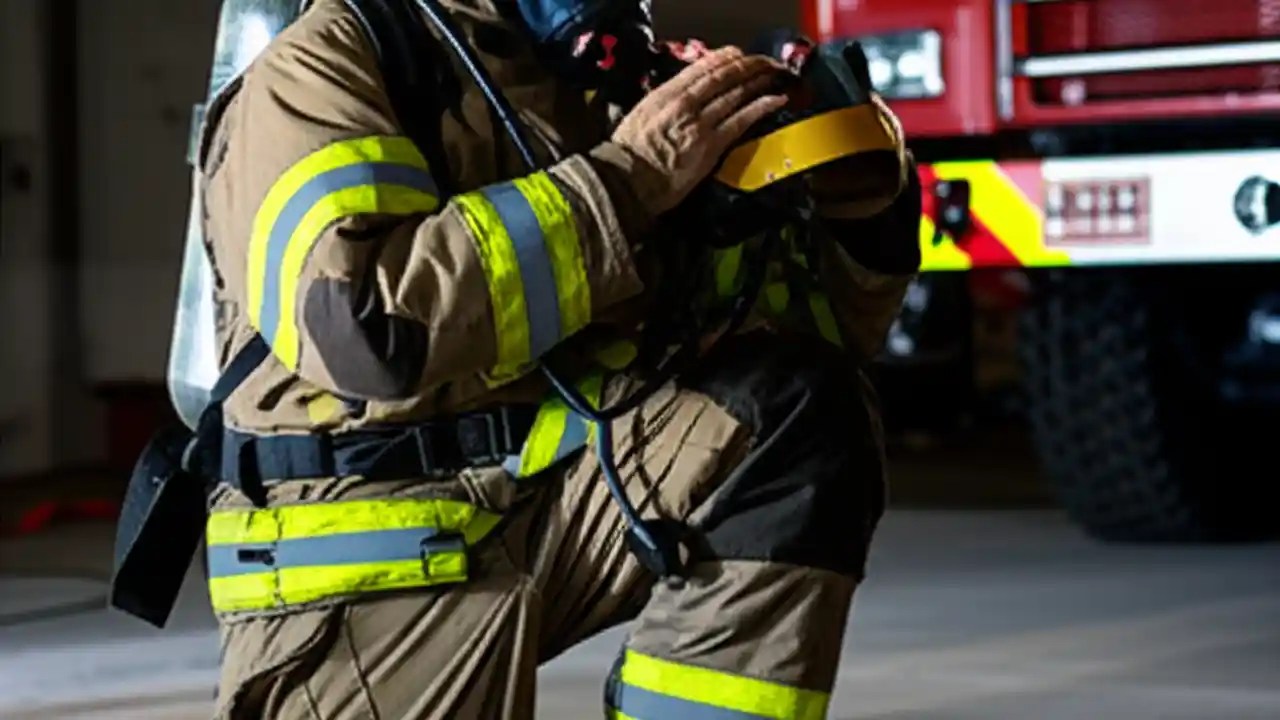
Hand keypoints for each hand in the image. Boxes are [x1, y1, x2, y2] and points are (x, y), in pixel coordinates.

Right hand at [610, 47, 787, 214]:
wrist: (628, 183)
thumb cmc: (629, 154)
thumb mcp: (641, 115)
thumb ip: (664, 102)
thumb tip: (684, 94)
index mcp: (665, 94)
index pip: (701, 68)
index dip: (723, 58)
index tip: (736, 53)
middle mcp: (685, 103)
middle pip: (722, 76)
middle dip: (746, 65)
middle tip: (762, 61)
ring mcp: (701, 124)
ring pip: (736, 94)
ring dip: (757, 81)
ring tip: (772, 75)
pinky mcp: (713, 146)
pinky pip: (742, 120)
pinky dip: (761, 106)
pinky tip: (776, 99)